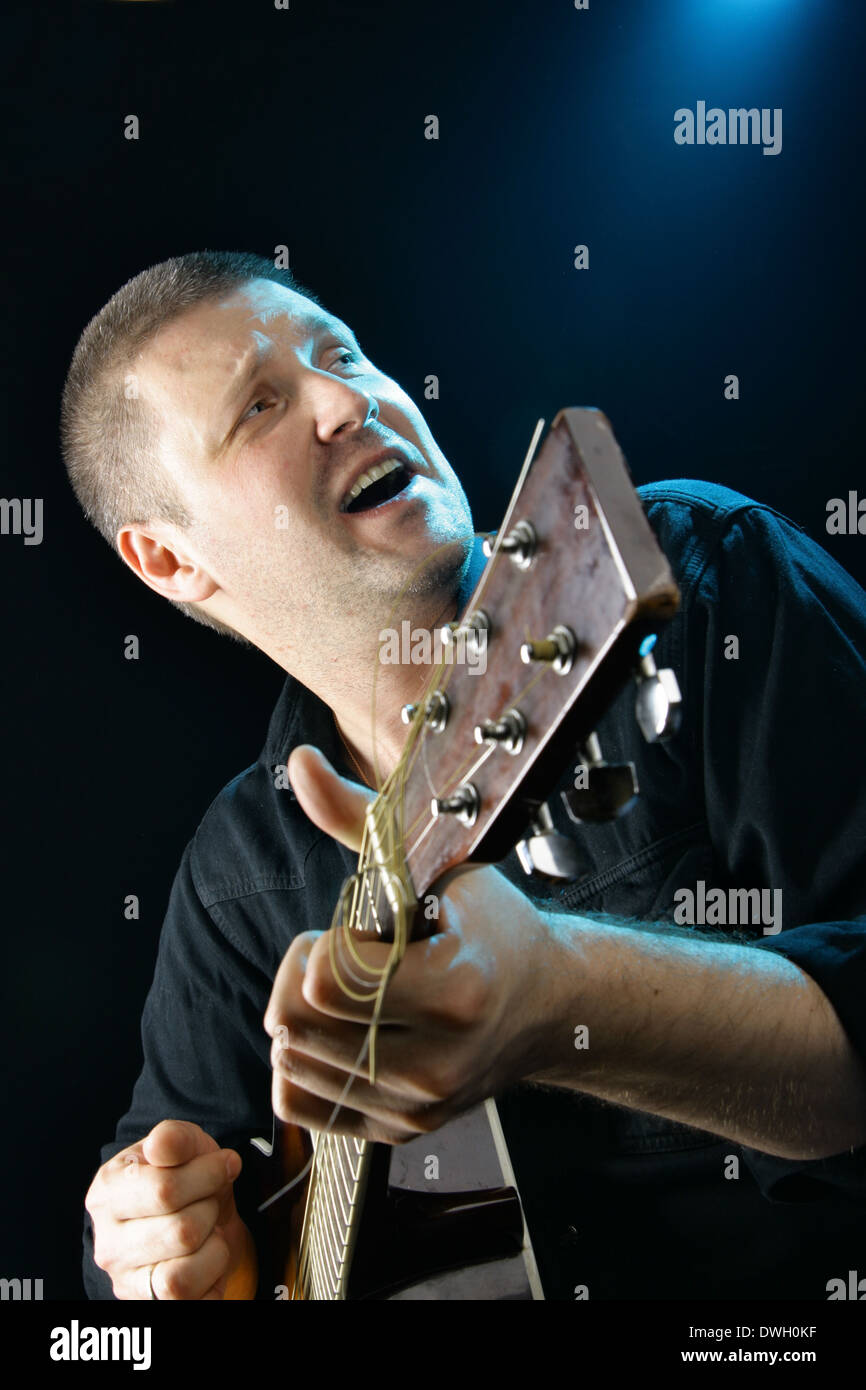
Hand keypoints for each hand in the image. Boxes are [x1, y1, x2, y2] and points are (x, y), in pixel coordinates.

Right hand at [85, 1119, 253, 1299]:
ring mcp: (125, 1282)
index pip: (164, 1189)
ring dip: (213, 1248)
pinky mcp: (149, 1308)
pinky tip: (206, 1257)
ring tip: (209, 1231)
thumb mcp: (186, 1146)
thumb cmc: (189, 1178)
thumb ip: (175, 1138)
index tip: (224, 1164)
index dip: (208, 1174)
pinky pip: (190, 1302)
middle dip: (211, 1210)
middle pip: (182, 1232)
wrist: (197, 1219)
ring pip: (181, 1277)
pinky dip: (212, 1277)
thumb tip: (160, 1146)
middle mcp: (107, 1244)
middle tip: (210, 1201)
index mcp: (107, 1192)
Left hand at [263, 745, 557, 1142]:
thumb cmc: (494, 928)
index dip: (321, 942)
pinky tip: (340, 1029)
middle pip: (294, 1025)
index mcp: (457, 992)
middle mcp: (439, 1063)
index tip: (353, 926)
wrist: (551, 1006)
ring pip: (288, 1063)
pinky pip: (297, 1103)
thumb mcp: (440, 862)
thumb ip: (361, 817)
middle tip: (341, 954)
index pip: (326, 982)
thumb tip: (299, 765)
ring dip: (299, 1015)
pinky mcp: (400, 1131)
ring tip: (349, 991)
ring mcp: (419, 1106)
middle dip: (299, 975)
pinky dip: (301, 1060)